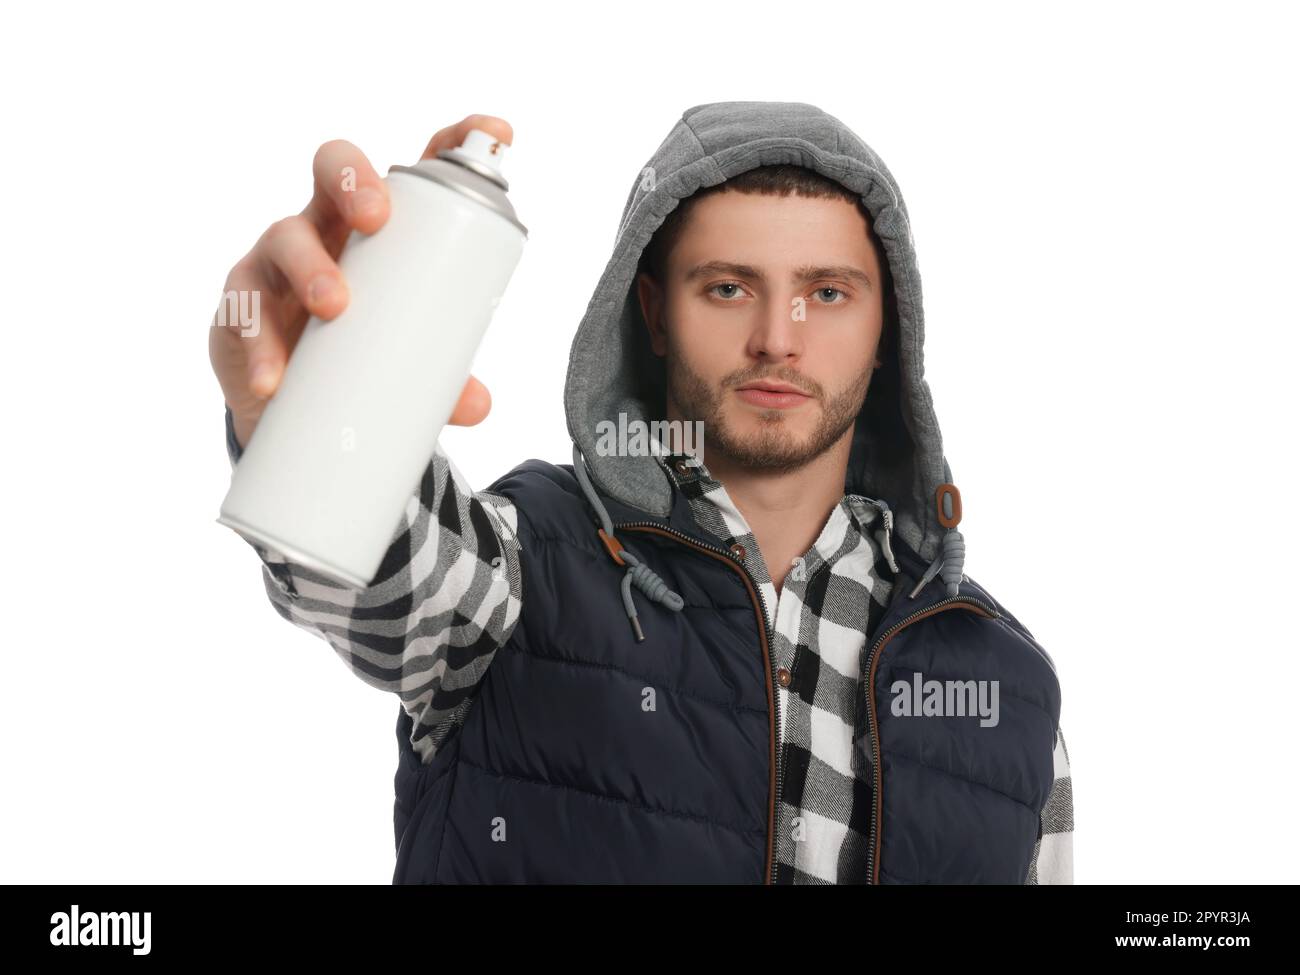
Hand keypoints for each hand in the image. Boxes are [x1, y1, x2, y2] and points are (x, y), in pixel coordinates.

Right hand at [208, 114, 513, 448]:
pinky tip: (273, 377)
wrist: (283, 401)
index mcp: (378, 229)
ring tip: (336, 305)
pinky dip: (260, 345)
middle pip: (335, 170)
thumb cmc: (354, 351)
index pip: (414, 172)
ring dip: (311, 266)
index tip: (493, 132)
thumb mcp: (401, 359)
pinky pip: (243, 312)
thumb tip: (478, 405)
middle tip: (378, 218)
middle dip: (356, 181)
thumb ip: (442, 379)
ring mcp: (277, 261)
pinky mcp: (240, 306)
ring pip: (285, 236)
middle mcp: (327, 227)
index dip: (454, 141)